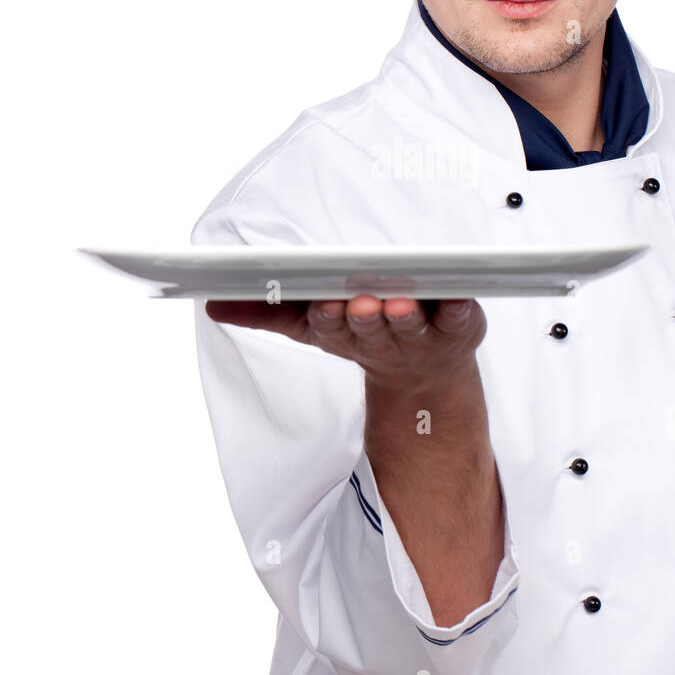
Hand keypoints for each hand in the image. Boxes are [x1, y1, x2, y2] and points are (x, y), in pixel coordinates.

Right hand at [204, 295, 486, 390]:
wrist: (425, 376)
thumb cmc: (363, 333)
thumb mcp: (311, 326)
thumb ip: (265, 312)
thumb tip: (211, 304)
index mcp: (343, 333)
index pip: (330, 328)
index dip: (328, 319)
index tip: (324, 307)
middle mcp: (381, 338)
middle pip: (370, 329)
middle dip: (364, 319)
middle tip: (361, 304)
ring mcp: (422, 335)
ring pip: (412, 326)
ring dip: (405, 316)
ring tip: (400, 302)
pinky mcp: (460, 327)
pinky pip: (463, 318)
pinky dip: (463, 309)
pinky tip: (461, 298)